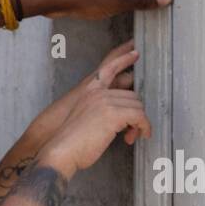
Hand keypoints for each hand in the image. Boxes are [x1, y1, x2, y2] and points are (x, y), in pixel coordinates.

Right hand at [37, 48, 150, 179]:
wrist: (61, 152)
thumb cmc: (71, 143)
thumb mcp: (84, 119)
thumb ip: (101, 112)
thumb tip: (123, 118)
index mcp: (89, 91)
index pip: (109, 68)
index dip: (123, 59)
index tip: (135, 53)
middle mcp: (98, 93)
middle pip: (132, 95)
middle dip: (135, 114)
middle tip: (131, 131)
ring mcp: (105, 102)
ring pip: (138, 106)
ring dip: (139, 123)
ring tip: (130, 136)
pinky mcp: (113, 114)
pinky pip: (140, 116)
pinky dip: (144, 127)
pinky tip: (140, 135)